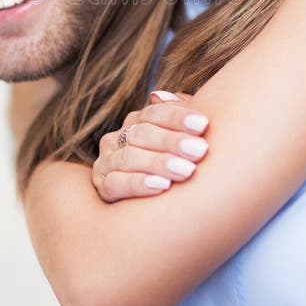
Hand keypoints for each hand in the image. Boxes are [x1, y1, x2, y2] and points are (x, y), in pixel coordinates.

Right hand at [92, 91, 209, 202]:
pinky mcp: (102, 188)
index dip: (178, 117)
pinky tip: (162, 186)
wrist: (152, 210)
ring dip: (159, 163)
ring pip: (130, 158)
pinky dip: (139, 184)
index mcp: (135, 122)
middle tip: (200, 150)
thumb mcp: (178, 138)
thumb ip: (177, 115)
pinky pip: (117, 184)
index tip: (203, 125)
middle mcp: (117, 138)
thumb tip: (160, 96)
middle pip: (142, 134)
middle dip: (172, 141)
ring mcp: (106, 162)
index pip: (154, 114)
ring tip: (186, 170)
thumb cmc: (174, 164)